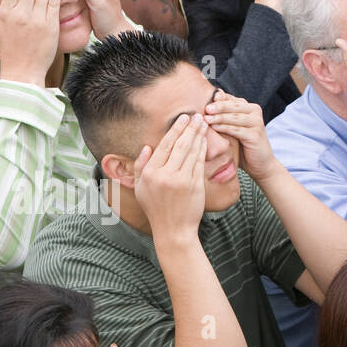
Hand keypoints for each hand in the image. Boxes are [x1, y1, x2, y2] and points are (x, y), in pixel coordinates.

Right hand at [133, 114, 206, 242]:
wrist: (174, 230)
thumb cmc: (156, 209)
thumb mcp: (140, 188)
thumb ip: (140, 166)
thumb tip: (147, 147)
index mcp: (151, 173)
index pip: (164, 145)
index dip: (175, 130)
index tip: (183, 119)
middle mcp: (165, 175)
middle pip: (180, 145)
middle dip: (190, 128)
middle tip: (197, 115)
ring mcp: (182, 181)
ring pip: (191, 153)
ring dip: (199, 136)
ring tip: (203, 124)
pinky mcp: (195, 186)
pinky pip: (199, 164)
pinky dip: (203, 151)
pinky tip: (205, 141)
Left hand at [203, 91, 279, 180]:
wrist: (259, 163)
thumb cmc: (243, 144)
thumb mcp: (233, 127)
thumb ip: (224, 116)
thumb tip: (205, 105)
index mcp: (249, 107)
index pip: (230, 99)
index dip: (218, 98)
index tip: (204, 99)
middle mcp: (254, 112)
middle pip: (233, 106)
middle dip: (218, 106)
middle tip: (206, 108)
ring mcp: (257, 123)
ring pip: (235, 117)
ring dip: (219, 117)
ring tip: (206, 118)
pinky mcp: (255, 135)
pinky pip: (237, 129)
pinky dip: (225, 128)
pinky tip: (214, 127)